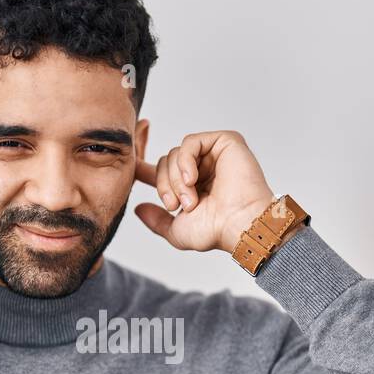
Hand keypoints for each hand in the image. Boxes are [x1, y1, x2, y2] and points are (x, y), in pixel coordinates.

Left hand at [133, 130, 275, 253]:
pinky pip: (190, 142)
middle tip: (175, 206)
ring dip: (175, 179)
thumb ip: (157, 220)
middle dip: (164, 185)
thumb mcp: (177, 231)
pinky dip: (185, 161)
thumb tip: (138, 209)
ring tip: (190, 200)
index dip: (146, 171)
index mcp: (194, 185)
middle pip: (166, 162)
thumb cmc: (216, 231)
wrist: (240, 226)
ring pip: (175, 153)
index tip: (134, 172)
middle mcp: (205, 168)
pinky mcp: (225, 142)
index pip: (165, 170)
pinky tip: (193, 179)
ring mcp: (215, 155)